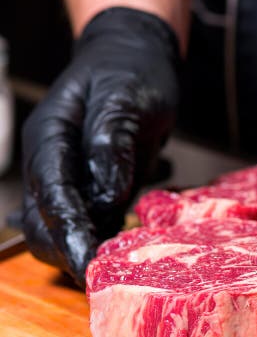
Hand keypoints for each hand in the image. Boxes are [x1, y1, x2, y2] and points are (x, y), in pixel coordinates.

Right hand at [22, 7, 178, 286]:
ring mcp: (66, 176)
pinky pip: (84, 224)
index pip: (52, 191)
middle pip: (43, 221)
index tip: (87, 260)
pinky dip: (98, 240)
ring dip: (80, 250)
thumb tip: (106, 192)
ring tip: (116, 271)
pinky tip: (123, 252)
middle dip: (68, 249)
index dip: (68, 229)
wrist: (134, 59)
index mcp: (49, 135)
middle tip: (104, 276)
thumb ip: (111, 141)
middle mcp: (49, 161)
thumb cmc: (131, 72)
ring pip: (56, 229)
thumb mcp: (127, 98)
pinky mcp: (88, 188)